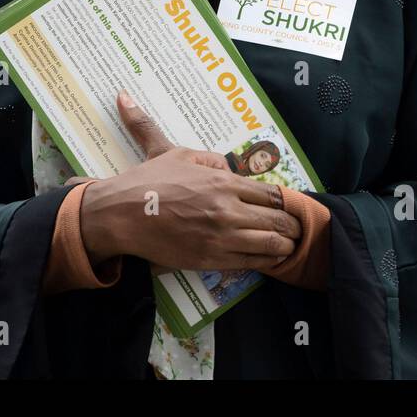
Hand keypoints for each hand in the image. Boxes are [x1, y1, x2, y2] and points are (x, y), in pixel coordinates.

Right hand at [79, 92, 300, 270]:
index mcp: (223, 181)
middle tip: (295, 228)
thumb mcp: (177, 153)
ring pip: (271, 245)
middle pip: (278, 221)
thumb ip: (209, 157)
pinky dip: (267, 261)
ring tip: (287, 245)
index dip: (286, 202)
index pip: (272, 194)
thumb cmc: (148, 182)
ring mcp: (221, 237)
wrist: (121, 215)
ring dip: (284, 245)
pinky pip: (252, 263)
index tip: (288, 207)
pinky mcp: (211, 260)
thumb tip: (229, 164)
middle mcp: (228, 209)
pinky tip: (269, 258)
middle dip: (292, 225)